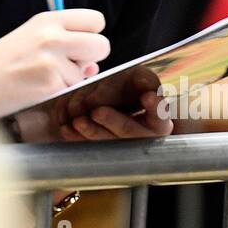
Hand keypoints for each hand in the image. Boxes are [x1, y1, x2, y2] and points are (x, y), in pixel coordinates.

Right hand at [0, 9, 110, 121]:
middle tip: (68, 65)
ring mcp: (52, 61)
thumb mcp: (29, 39)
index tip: (79, 44)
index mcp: (47, 20)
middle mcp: (52, 36)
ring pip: (86, 74)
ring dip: (70, 80)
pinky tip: (37, 90)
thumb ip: (63, 43)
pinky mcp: (51, 85)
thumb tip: (92, 64)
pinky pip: (72, 90)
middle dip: (90, 59)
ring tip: (39, 79)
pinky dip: (59, 94)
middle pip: (101, 45)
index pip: (95, 20)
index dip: (91, 35)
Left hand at [58, 87, 174, 141]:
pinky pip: (90, 146)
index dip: (156, 107)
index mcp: (157, 119)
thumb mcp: (141, 81)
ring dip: (93, 132)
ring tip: (78, 121)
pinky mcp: (100, 147)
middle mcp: (142, 136)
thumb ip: (146, 82)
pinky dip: (77, 138)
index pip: (160, 115)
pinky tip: (67, 129)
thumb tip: (150, 90)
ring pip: (109, 142)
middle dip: (115, 122)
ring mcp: (121, 145)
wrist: (113, 101)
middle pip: (131, 132)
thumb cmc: (132, 89)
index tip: (148, 97)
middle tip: (97, 112)